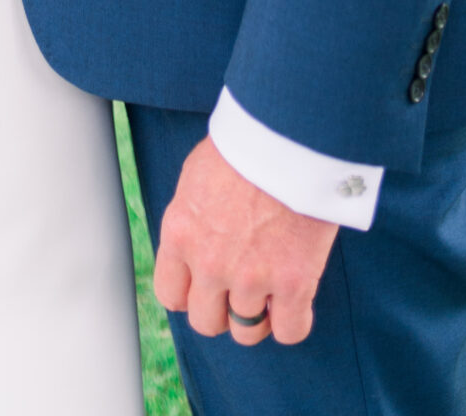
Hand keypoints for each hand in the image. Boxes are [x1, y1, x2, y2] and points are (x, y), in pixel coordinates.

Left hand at [153, 135, 337, 348]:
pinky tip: (296, 299)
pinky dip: (293, 320)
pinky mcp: (293, 282)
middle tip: (240, 288)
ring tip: (270, 292)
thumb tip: (194, 242)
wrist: (287, 133)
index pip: (170, 295)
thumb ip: (192, 220)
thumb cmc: (245, 145)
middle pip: (206, 322)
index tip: (206, 286)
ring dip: (258, 316)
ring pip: (247, 331)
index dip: (190, 294)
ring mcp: (251, 276)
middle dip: (223, 309)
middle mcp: (209, 263)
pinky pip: (290, 331)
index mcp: (180, 233)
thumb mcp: (197, 178)